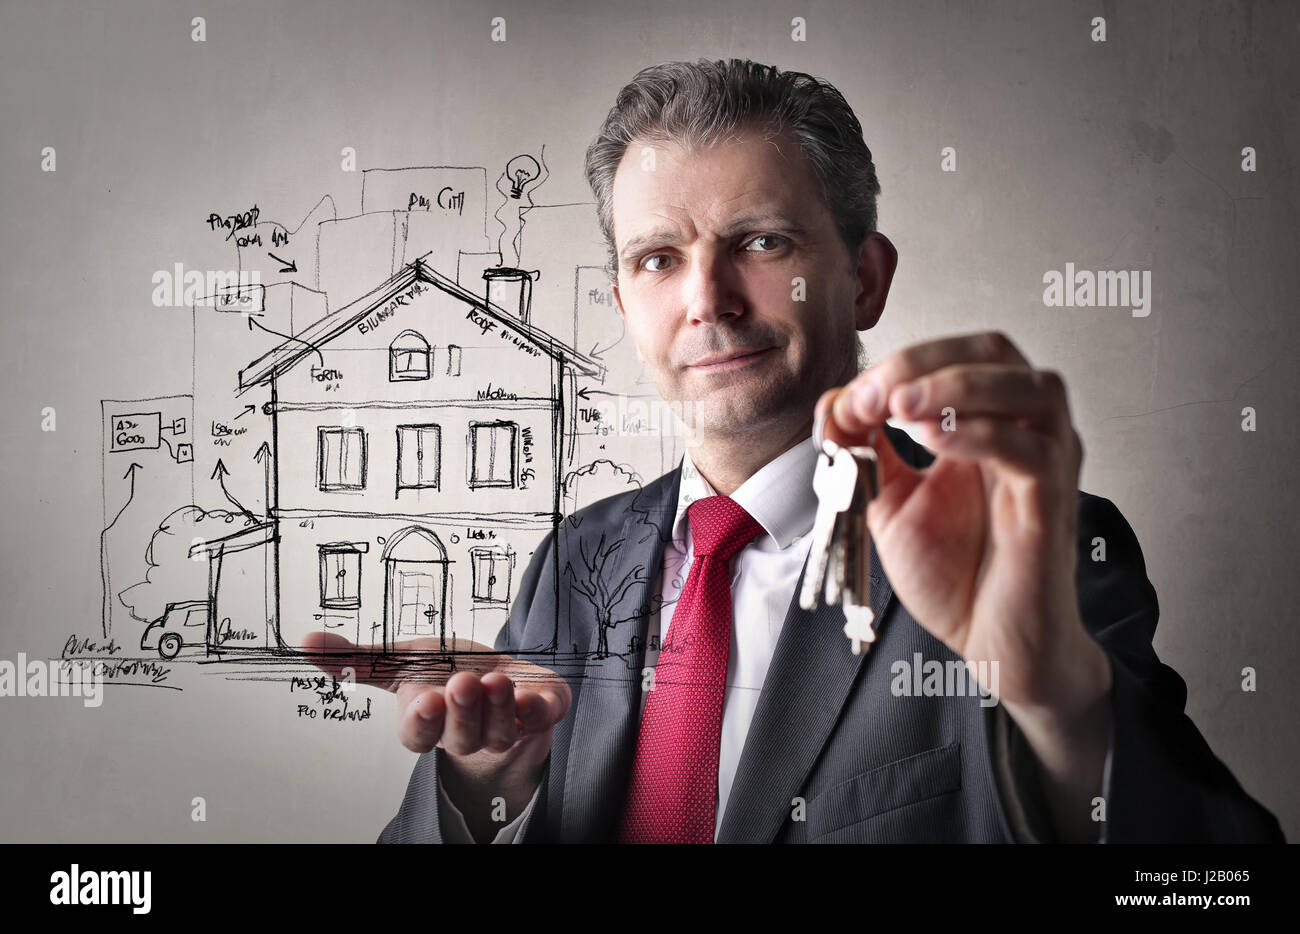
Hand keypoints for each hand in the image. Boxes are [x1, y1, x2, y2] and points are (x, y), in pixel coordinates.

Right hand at [302, 631, 570, 838]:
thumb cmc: (446, 671)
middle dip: (462, 712)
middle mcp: (466, 731)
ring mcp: (506, 727)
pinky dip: (540, 710)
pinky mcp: (541, 714)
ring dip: (499, 707)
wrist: (500, 683)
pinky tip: (534, 696)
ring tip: (497, 680)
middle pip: (460, 736)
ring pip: (501, 730)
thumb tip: (305, 642)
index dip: (420, 723)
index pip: (417, 735)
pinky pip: (543, 719)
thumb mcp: (402, 660)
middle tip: (462, 682)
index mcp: (428, 719)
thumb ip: (358, 658)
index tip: (423, 700)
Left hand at [815, 331, 1108, 718]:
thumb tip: (834, 400)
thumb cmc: (953, 574)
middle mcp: (1027, 432)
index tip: (853, 397)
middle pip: (997, 352)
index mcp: (989, 422)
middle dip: (927, 360)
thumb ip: (865, 449)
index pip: (960, 354)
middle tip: (876, 393)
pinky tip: (933, 442)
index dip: (905, 362)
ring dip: (959, 386)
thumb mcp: (888, 500)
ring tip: (901, 408)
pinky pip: (1030, 452)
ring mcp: (1048, 465)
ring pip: (1032, 389)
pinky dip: (980, 435)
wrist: (987, 642)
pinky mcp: (1052, 504)